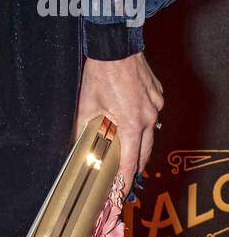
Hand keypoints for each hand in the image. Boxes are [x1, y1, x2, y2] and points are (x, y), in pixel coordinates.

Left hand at [74, 53, 163, 201]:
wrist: (115, 45)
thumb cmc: (100, 73)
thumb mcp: (87, 104)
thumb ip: (84, 128)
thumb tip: (77, 144)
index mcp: (132, 124)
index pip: (130, 160)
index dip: (125, 178)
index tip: (123, 190)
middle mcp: (149, 117)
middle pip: (145, 150)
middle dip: (135, 164)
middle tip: (127, 175)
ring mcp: (156, 105)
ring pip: (151, 132)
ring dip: (141, 141)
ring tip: (130, 150)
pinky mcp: (158, 94)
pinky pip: (153, 113)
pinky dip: (144, 120)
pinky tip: (132, 118)